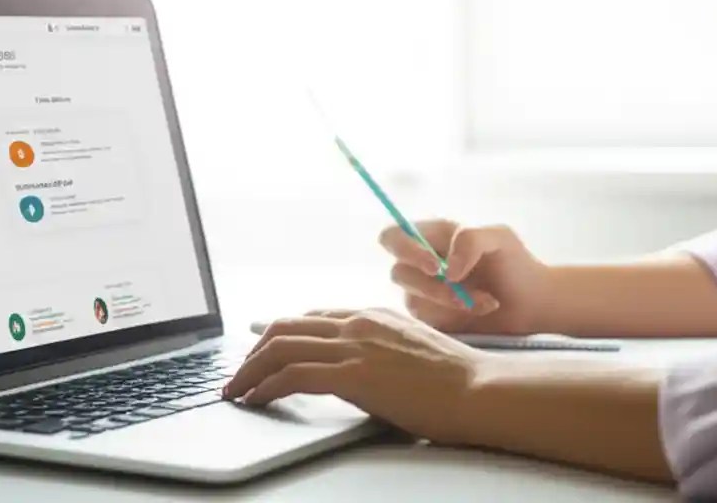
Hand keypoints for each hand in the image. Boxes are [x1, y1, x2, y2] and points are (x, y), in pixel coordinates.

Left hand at [222, 308, 489, 443]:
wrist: (479, 389)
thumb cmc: (458, 381)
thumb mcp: (414, 352)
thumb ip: (384, 353)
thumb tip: (365, 373)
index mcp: (373, 316)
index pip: (312, 318)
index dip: (281, 335)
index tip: (264, 352)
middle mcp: (358, 323)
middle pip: (286, 326)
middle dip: (254, 351)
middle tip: (239, 375)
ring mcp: (354, 345)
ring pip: (279, 347)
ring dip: (249, 370)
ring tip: (236, 391)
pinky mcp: (353, 374)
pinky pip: (292, 375)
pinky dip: (265, 387)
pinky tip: (257, 401)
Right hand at [382, 220, 549, 334]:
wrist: (533, 303)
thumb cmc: (515, 264)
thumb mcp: (500, 238)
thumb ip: (470, 239)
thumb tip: (445, 271)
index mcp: (432, 237)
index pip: (393, 236)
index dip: (403, 248)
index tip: (435, 265)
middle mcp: (422, 265)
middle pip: (398, 272)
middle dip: (432, 286)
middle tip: (460, 286)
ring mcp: (425, 295)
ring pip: (413, 300)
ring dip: (450, 301)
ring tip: (485, 300)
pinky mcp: (432, 320)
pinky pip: (427, 322)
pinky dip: (456, 316)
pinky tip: (482, 309)